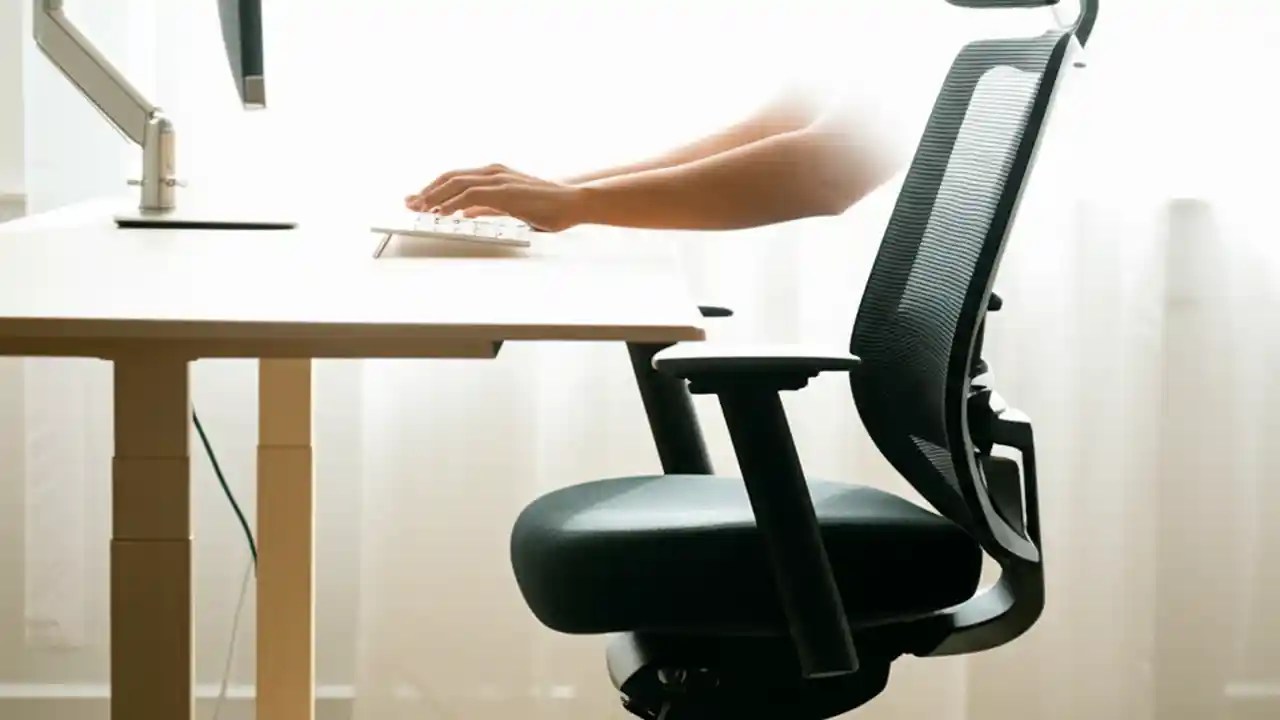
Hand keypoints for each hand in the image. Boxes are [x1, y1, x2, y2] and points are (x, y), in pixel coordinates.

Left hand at [405, 164, 585, 231]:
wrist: (573, 202)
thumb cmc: (547, 206)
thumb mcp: (510, 207)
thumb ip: (486, 208)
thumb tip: (464, 213)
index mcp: (493, 174)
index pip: (455, 178)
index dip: (433, 188)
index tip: (417, 199)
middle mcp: (493, 172)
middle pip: (451, 177)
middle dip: (427, 191)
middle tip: (410, 204)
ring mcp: (500, 180)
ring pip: (458, 184)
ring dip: (435, 196)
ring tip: (420, 209)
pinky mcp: (506, 192)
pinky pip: (472, 196)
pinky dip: (453, 204)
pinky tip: (443, 213)